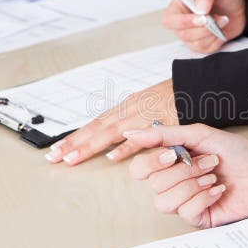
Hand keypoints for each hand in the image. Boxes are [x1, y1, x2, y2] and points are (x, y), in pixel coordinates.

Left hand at [45, 79, 177, 165]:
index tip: (58, 150)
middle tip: (54, 158)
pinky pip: (141, 138)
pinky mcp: (158, 124)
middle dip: (74, 144)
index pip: (95, 124)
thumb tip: (115, 141)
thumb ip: (130, 123)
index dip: (75, 137)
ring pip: (110, 133)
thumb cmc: (171, 99)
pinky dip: (126, 147)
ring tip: (72, 159)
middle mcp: (128, 111)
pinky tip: (112, 157)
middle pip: (96, 129)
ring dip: (90, 146)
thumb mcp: (145, 108)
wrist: (194, 87)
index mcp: (124, 108)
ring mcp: (142, 116)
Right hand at [126, 126, 247, 227]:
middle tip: (208, 162)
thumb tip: (131, 132)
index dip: (153, 163)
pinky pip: (186, 214)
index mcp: (172, 163)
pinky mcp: (201, 218)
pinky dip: (203, 198)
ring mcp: (187, 203)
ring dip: (192, 186)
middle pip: (154, 185)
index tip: (174, 153)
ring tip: (213, 177)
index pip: (140, 169)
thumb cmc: (237, 150)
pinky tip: (219, 190)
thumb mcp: (199, 134)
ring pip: (165, 203)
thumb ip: (164, 134)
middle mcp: (176, 184)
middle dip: (184, 171)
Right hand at [162, 0, 246, 52]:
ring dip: (213, 33)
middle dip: (205, 28)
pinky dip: (217, 40)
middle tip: (220, 18)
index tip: (203, 18)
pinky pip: (206, 49)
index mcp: (178, 7)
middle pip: (184, 34)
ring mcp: (191, 36)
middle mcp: (181, 23)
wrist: (238, 7)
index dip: (183, 22)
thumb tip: (200, 8)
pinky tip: (222, 30)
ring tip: (224, 20)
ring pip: (197, 43)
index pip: (170, 20)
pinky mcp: (202, 44)